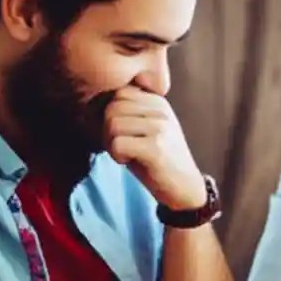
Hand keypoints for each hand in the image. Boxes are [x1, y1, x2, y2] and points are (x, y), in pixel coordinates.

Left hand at [103, 86, 205, 209]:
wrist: (184, 187)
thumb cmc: (157, 159)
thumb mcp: (147, 128)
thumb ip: (130, 111)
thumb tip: (96, 99)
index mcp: (158, 102)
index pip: (119, 93)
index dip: (111, 114)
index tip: (121, 132)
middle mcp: (161, 110)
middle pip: (113, 108)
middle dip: (107, 129)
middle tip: (120, 146)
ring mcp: (160, 128)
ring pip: (112, 124)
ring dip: (111, 143)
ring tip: (125, 153)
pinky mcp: (155, 147)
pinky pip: (117, 143)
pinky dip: (116, 155)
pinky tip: (128, 161)